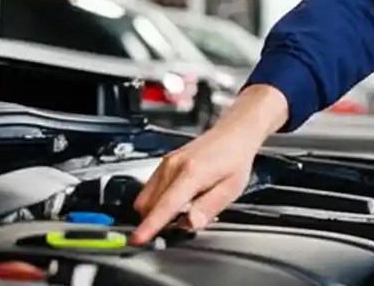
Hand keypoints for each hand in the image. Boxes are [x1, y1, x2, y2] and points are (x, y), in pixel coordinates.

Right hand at [130, 84, 287, 243]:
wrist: (233, 134)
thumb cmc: (234, 159)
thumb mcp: (231, 189)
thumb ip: (208, 207)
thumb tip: (191, 223)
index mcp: (192, 172)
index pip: (166, 205)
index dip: (151, 225)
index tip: (138, 239)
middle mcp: (173, 166)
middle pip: (150, 205)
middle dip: (159, 222)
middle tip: (181, 224)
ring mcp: (166, 163)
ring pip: (146, 199)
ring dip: (157, 212)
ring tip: (184, 210)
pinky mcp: (163, 163)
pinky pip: (150, 190)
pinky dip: (158, 202)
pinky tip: (178, 201)